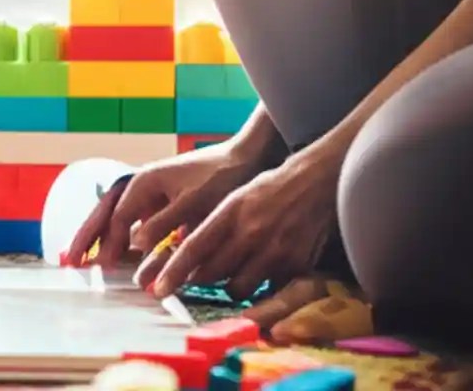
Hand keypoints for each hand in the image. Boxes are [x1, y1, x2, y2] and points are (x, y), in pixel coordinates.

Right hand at [67, 141, 260, 268]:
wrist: (245, 159)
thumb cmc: (220, 178)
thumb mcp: (194, 203)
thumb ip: (164, 222)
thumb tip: (134, 244)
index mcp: (144, 183)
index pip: (117, 218)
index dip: (106, 244)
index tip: (98, 267)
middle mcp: (141, 186)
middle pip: (105, 212)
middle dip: (87, 237)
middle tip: (68, 261)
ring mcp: (151, 192)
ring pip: (116, 216)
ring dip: (100, 236)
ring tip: (82, 257)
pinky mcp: (163, 199)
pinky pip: (134, 219)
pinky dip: (122, 235)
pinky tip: (120, 252)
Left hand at [148, 147, 342, 301]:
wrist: (314, 182)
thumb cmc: (268, 190)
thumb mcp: (234, 199)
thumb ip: (213, 227)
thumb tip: (189, 258)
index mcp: (230, 212)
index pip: (195, 248)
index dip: (174, 272)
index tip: (158, 289)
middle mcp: (250, 234)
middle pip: (212, 273)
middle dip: (199, 279)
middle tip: (196, 276)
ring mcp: (274, 251)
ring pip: (237, 287)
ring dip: (229, 284)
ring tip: (233, 270)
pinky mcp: (295, 265)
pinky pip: (267, 289)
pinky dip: (259, 285)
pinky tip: (261, 269)